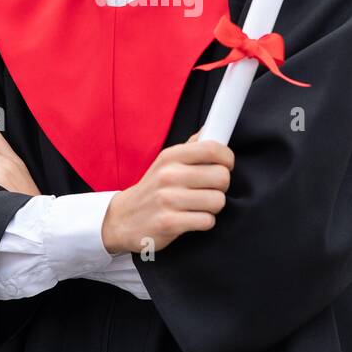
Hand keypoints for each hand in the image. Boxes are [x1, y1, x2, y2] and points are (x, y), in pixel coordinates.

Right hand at [102, 132, 233, 254]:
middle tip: (210, 190)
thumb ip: (190, 147)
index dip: (227, 158)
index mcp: (170, 156)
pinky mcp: (169, 223)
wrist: (123, 219)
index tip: (226, 166)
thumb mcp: (166, 163)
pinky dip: (204, 222)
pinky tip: (192, 219)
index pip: (212, 148)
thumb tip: (212, 128)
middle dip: (222, 186)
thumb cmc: (153, 189)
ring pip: (218, 201)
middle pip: (221, 177)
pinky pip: (207, 221)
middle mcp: (168, 175)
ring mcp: (168, 199)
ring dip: (213, 207)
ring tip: (200, 206)